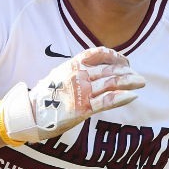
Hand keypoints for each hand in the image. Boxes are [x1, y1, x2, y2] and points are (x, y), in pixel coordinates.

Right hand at [0, 47, 144, 143]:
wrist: (29, 114)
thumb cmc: (45, 97)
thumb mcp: (59, 77)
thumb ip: (75, 73)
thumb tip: (91, 71)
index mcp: (72, 66)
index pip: (97, 53)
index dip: (114, 55)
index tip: (125, 60)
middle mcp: (78, 76)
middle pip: (108, 69)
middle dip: (126, 71)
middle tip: (138, 76)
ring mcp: (80, 91)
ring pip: (110, 83)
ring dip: (128, 82)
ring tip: (140, 83)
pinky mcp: (82, 108)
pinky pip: (105, 101)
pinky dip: (120, 97)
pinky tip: (132, 96)